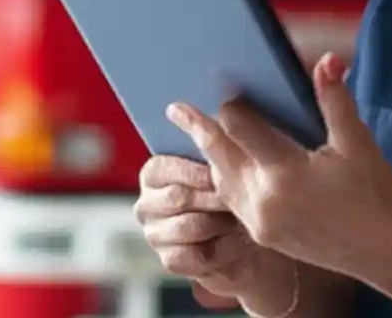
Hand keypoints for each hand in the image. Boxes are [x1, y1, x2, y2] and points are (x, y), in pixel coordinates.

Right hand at [132, 155, 277, 307]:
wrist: (245, 236)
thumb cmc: (231, 192)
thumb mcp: (222, 167)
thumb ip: (212, 151)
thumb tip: (215, 131)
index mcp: (153, 174)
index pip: (163, 169)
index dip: (196, 173)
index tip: (222, 174)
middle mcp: (146, 204)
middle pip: (178, 197)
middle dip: (213, 198)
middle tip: (238, 198)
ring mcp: (155, 234)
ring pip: (188, 226)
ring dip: (220, 223)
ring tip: (240, 219)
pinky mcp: (169, 260)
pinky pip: (193, 255)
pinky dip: (220, 249)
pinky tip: (237, 243)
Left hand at [166, 53, 391, 278]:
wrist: (380, 250)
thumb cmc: (371, 192)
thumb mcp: (356, 143)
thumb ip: (334, 100)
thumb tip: (327, 60)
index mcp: (285, 173)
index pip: (240, 128)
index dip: (230, 104)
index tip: (219, 85)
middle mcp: (263, 199)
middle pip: (218, 154)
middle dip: (197, 128)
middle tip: (175, 108)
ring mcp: (259, 221)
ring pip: (219, 179)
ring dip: (208, 154)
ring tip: (197, 132)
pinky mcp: (261, 234)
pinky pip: (229, 200)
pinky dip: (222, 178)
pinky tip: (222, 165)